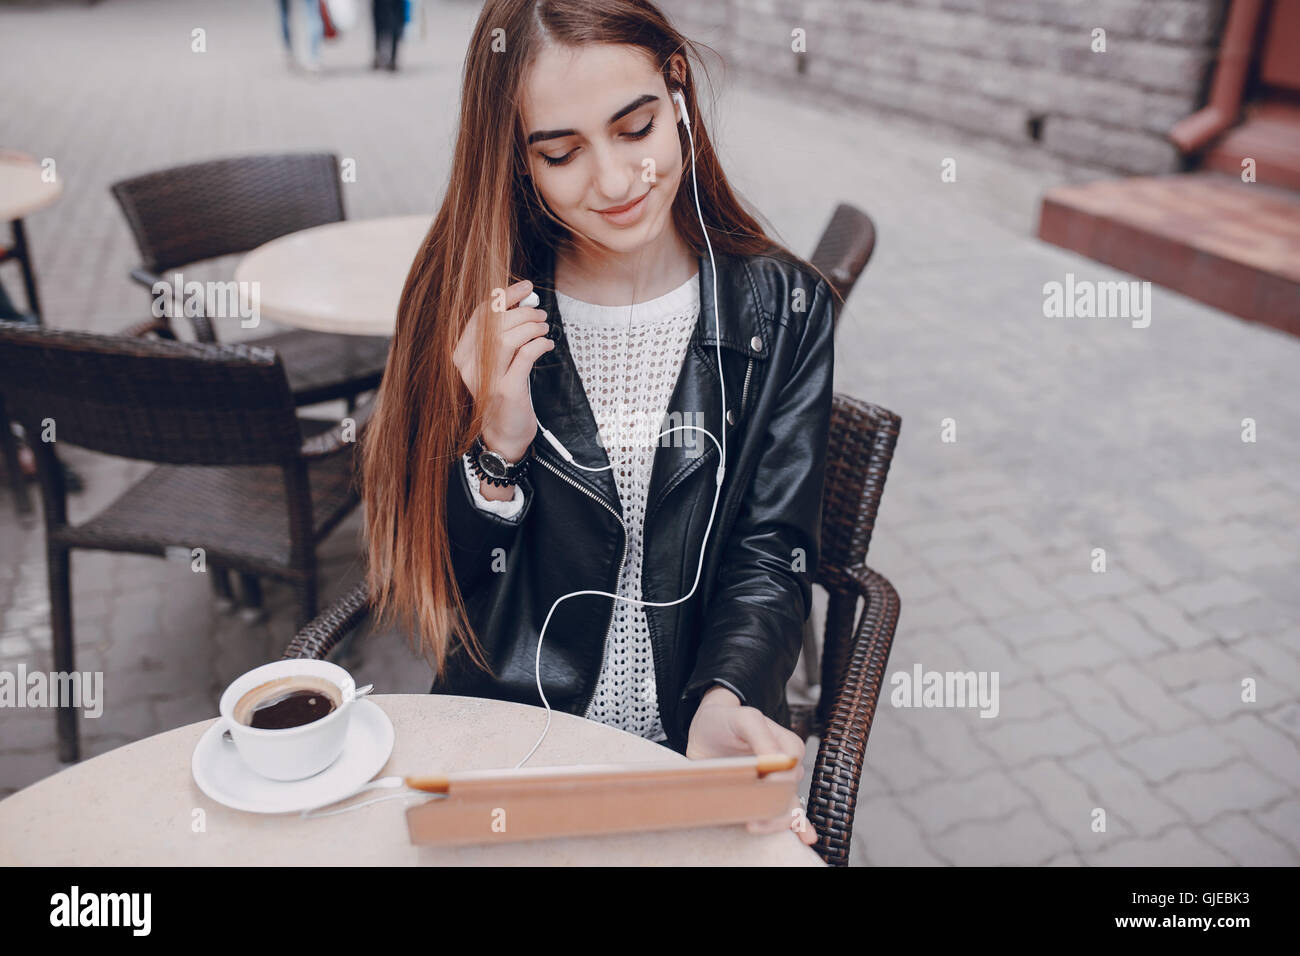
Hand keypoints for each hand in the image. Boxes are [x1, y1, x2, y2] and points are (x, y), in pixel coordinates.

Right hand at [451, 278, 553, 460]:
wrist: (503, 435)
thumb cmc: (502, 394)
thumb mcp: (497, 363)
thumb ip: (503, 336)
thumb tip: (525, 303)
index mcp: (462, 355)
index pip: (480, 315)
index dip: (504, 297)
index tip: (526, 287)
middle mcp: (469, 366)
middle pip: (494, 323)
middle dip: (522, 311)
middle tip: (541, 313)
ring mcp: (486, 379)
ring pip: (506, 337)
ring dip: (531, 326)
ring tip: (544, 327)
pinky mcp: (505, 390)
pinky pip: (524, 357)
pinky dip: (538, 344)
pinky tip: (547, 343)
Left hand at [686, 685, 815, 846]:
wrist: (706, 729)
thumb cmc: (727, 719)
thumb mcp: (744, 718)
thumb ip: (762, 735)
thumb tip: (777, 762)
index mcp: (787, 745)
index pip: (791, 766)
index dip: (777, 779)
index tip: (760, 783)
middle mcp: (786, 766)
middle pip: (790, 791)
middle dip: (773, 805)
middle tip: (751, 815)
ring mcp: (775, 783)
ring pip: (788, 807)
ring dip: (776, 820)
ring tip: (754, 825)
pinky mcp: (764, 796)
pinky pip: (787, 814)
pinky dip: (797, 826)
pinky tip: (805, 838)